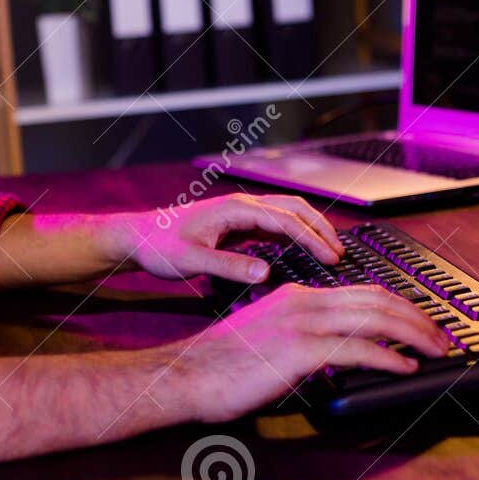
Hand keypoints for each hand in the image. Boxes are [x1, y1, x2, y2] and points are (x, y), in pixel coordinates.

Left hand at [102, 192, 342, 284]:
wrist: (138, 237)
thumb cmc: (160, 246)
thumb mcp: (192, 261)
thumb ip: (228, 267)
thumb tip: (265, 273)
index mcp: (235, 209)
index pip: (286, 220)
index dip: (312, 239)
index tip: (331, 259)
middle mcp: (241, 206)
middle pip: (294, 208)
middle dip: (320, 228)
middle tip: (340, 253)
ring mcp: (240, 213)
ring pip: (286, 212)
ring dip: (310, 227)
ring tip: (330, 250)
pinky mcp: (236, 224)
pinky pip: (275, 224)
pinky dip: (295, 233)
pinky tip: (303, 250)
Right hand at [166, 283, 454, 422]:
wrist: (187, 374)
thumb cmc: (219, 365)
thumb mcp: (266, 337)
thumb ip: (301, 337)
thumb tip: (334, 353)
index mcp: (296, 296)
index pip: (362, 291)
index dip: (399, 306)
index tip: (420, 323)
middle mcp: (303, 302)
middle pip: (377, 298)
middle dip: (418, 316)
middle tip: (442, 335)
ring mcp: (302, 324)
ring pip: (375, 318)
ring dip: (414, 334)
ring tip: (436, 349)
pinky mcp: (299, 350)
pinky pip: (359, 349)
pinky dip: (390, 357)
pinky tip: (405, 367)